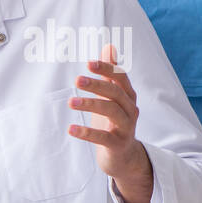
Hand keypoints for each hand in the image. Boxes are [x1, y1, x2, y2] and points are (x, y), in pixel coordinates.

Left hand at [67, 44, 153, 202]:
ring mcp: (126, 127)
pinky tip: (71, 129)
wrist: (124, 156)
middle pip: (116, 93)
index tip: (89, 63)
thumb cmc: (114, 122)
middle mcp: (130, 109)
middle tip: (77, 80)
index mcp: (128, 96)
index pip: (120, 78)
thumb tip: (109, 46)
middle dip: (97, 85)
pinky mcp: (118, 144)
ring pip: (111, 112)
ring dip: (91, 105)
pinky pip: (103, 137)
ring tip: (71, 102)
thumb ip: (110, 74)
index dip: (106, 69)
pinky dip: (87, 133)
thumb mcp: (112, 98)